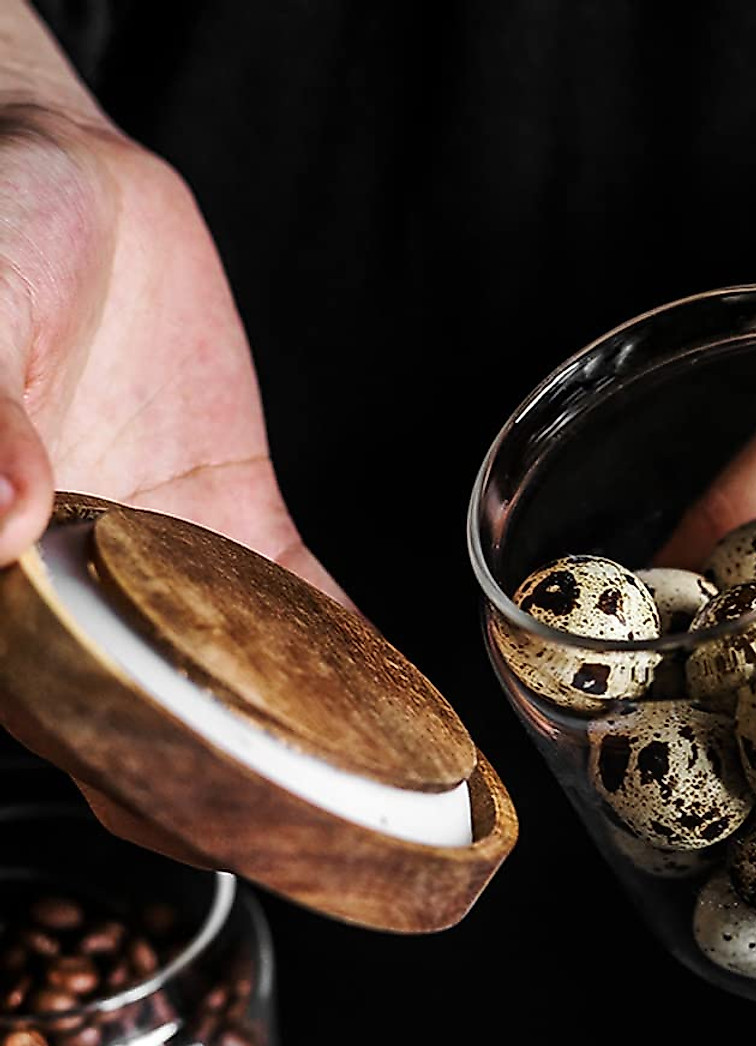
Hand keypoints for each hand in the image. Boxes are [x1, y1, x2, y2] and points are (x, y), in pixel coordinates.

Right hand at [0, 101, 350, 859]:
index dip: (143, 788)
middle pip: (168, 732)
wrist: (53, 181)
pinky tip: (415, 700)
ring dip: (319, 745)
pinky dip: (355, 653)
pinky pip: (299, 600)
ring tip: (402, 804)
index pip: (74, 720)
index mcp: (3, 593)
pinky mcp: (232, 521)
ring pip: (244, 683)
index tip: (223, 835)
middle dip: (255, 796)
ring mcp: (164, 569)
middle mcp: (78, 604)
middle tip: (353, 854)